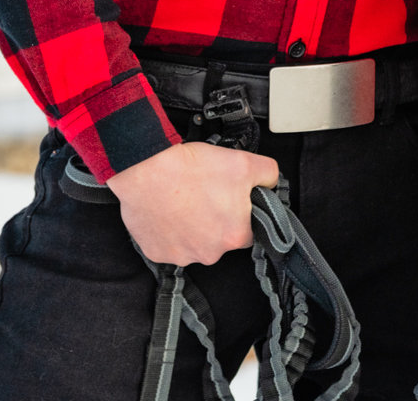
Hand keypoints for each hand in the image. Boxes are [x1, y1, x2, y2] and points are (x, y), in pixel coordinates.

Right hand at [106, 140, 280, 266]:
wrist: (145, 169)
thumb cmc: (189, 168)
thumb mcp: (243, 162)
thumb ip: (268, 174)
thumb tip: (272, 183)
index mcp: (235, 236)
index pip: (248, 231)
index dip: (240, 212)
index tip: (228, 199)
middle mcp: (209, 253)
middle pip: (220, 239)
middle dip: (215, 220)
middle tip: (204, 195)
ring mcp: (181, 256)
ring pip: (194, 242)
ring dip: (191, 226)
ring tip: (183, 200)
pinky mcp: (157, 252)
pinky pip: (169, 244)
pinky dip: (169, 230)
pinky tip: (167, 210)